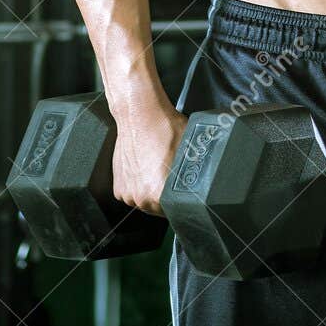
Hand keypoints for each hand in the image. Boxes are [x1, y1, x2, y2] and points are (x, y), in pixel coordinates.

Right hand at [112, 98, 186, 215]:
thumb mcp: (192, 151)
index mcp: (159, 194)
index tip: (183, 192)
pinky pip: (132, 194)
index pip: (176, 211)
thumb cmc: (164, 129)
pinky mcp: (118, 186)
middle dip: (166, 197)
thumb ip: (197, 174)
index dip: (182, 201)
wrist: (140, 114)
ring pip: (145, 202)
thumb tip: (207, 183)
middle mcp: (141, 198)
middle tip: (171, 177)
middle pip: (159, 209)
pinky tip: (146, 169)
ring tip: (157, 170)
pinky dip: (138, 185)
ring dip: (151, 191)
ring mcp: (127, 193)